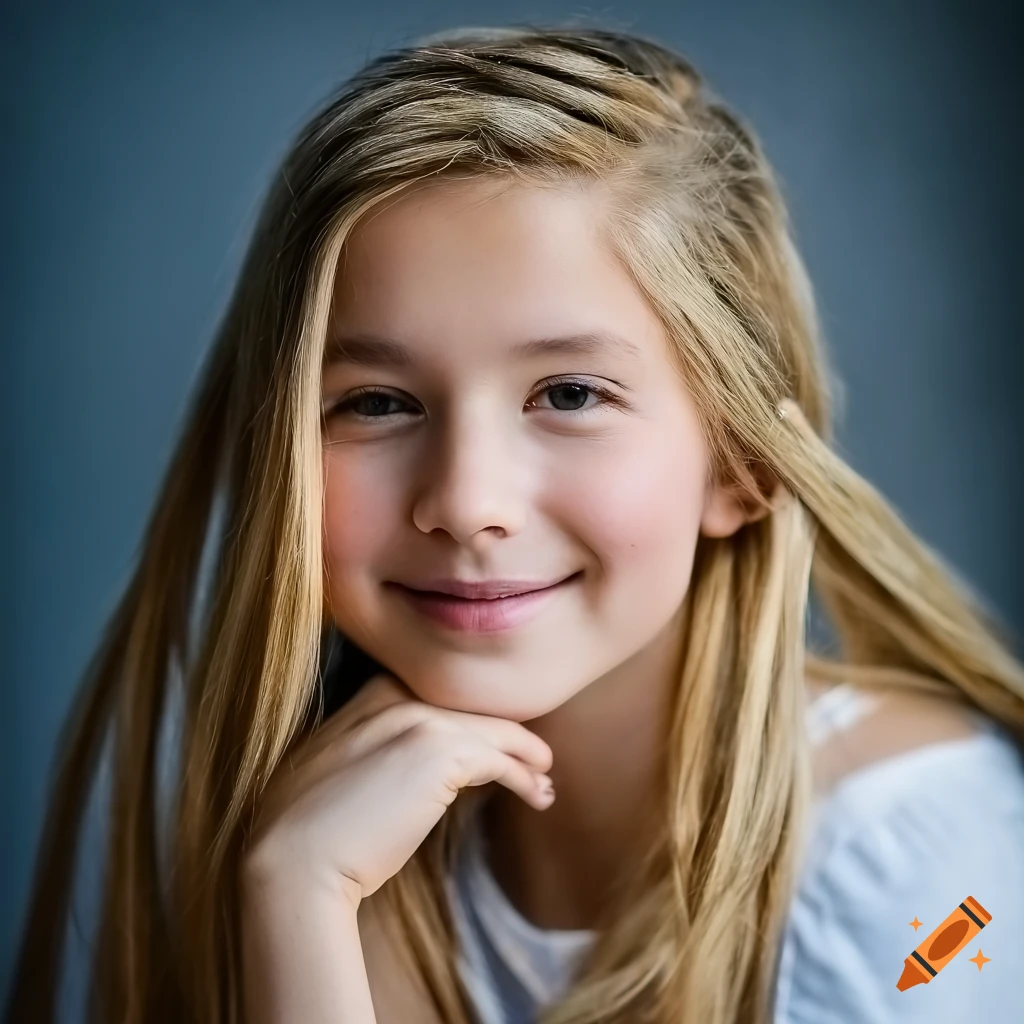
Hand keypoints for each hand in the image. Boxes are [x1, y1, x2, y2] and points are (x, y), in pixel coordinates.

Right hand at [242, 672, 554, 909]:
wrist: (292, 863)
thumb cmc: (305, 834)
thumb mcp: (331, 770)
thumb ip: (369, 749)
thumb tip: (401, 770)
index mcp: (367, 698)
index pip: (436, 694)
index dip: (469, 718)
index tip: (488, 741)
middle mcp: (396, 698)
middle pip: (470, 707)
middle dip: (504, 734)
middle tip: (533, 759)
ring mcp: (419, 720)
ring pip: (492, 728)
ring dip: (526, 755)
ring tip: (544, 778)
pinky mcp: (442, 753)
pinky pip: (501, 758)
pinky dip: (526, 776)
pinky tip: (539, 793)